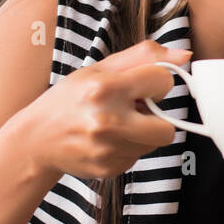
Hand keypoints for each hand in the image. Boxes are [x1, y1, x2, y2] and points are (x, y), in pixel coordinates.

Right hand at [22, 40, 191, 180]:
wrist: (37, 138)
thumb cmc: (71, 98)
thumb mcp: (100, 69)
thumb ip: (144, 57)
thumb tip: (186, 55)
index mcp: (105, 88)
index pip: (163, 81)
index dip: (156, 82)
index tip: (141, 85)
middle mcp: (106, 120)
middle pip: (168, 128)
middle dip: (156, 118)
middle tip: (134, 110)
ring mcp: (107, 149)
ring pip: (154, 143)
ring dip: (142, 133)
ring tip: (116, 124)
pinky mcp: (108, 169)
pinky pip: (138, 157)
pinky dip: (128, 148)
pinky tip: (106, 140)